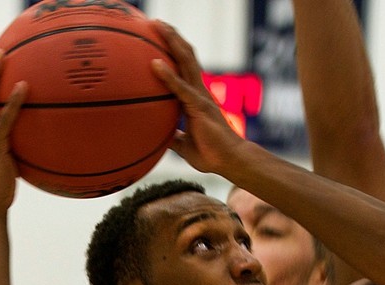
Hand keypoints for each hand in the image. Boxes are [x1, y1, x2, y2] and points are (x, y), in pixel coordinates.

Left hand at [150, 21, 245, 175]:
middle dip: (172, 37)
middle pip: (185, 56)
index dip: (174, 51)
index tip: (159, 39)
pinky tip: (154, 64)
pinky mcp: (199, 106)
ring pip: (185, 62)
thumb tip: (158, 137)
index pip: (184, 68)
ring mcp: (200, 96)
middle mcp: (199, 91)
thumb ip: (172, 136)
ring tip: (158, 26)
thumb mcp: (184, 145)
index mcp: (195, 97)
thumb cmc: (211, 154)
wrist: (229, 162)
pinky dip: (167, 75)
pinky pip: (180, 88)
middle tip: (157, 23)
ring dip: (172, 42)